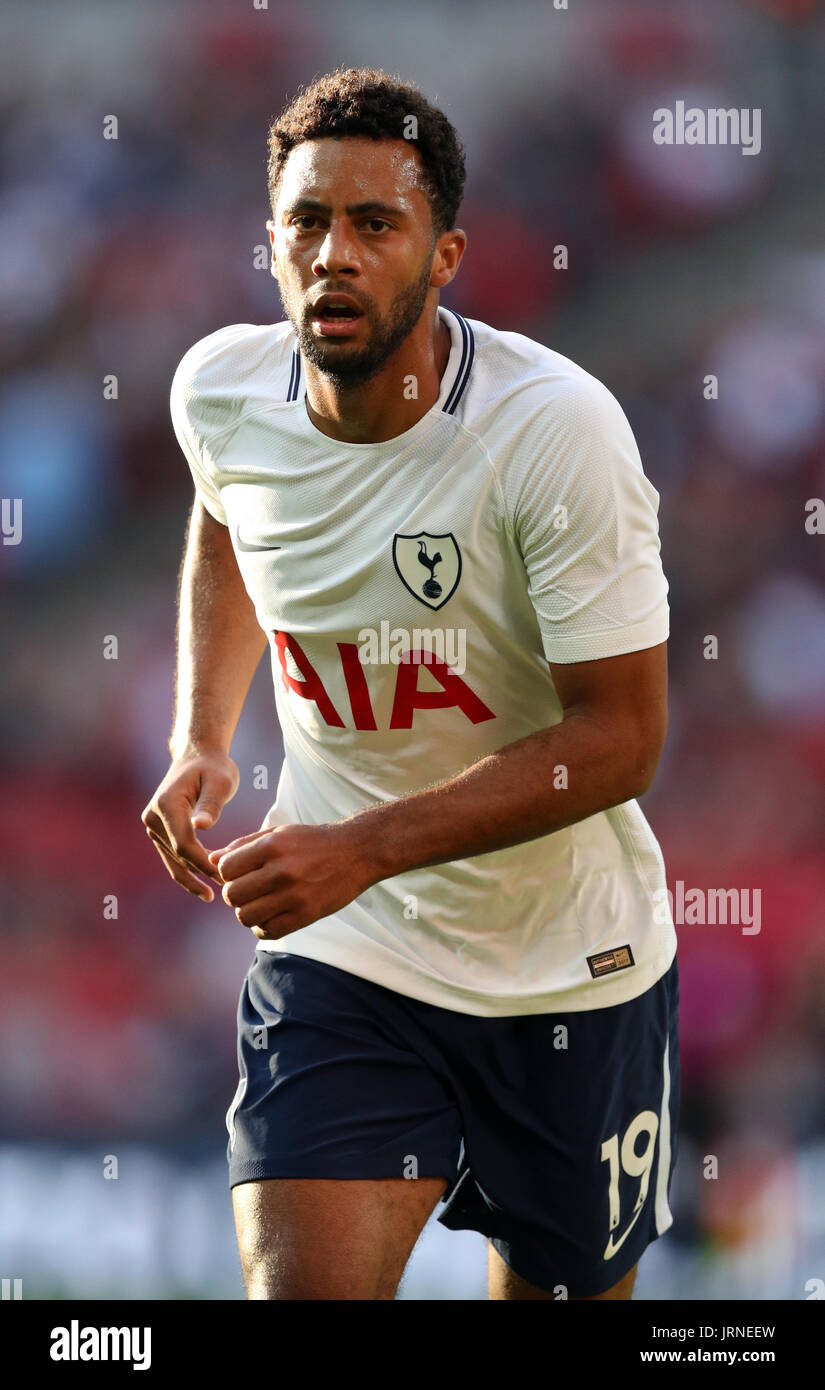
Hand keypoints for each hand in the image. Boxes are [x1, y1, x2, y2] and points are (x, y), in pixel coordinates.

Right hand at [141, 750, 239, 900]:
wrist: (197, 756)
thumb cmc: (213, 767)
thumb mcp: (220, 781)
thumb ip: (211, 804)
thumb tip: (201, 826)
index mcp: (167, 805)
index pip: (184, 843)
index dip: (203, 863)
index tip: (225, 875)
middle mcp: (153, 817)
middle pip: (177, 855)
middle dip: (201, 874)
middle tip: (227, 889)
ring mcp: (153, 825)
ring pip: (172, 860)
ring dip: (192, 878)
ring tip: (212, 896)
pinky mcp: (158, 830)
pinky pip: (172, 856)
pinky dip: (186, 870)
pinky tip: (203, 886)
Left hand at [209, 822, 372, 939]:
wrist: (357, 852)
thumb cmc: (313, 841)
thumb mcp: (279, 833)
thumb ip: (243, 845)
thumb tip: (212, 860)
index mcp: (272, 845)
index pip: (225, 868)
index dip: (227, 872)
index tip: (241, 872)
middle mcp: (281, 870)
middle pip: (231, 895)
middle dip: (234, 895)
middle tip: (249, 890)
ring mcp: (294, 895)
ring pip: (245, 916)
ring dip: (247, 912)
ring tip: (260, 903)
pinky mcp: (306, 914)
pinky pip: (268, 931)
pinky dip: (263, 927)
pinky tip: (272, 915)